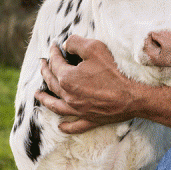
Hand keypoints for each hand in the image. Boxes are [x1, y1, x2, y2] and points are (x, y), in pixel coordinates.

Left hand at [36, 36, 152, 133]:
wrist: (133, 97)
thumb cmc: (115, 72)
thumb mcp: (95, 48)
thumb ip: (76, 43)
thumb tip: (66, 45)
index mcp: (67, 79)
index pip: (55, 63)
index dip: (53, 53)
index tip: (53, 46)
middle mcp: (68, 96)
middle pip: (51, 82)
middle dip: (45, 71)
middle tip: (42, 64)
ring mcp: (78, 110)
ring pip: (56, 105)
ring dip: (45, 99)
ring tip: (37, 95)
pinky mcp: (90, 119)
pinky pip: (74, 125)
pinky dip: (66, 126)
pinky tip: (60, 125)